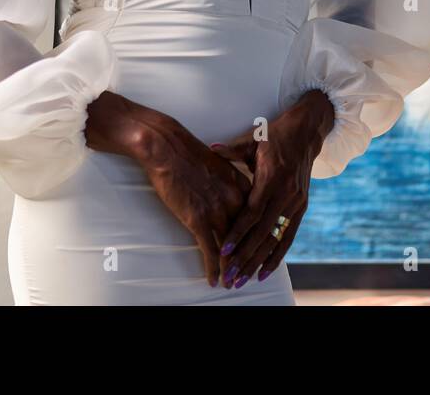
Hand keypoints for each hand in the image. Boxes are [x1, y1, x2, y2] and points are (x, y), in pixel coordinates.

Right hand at [135, 118, 254, 287]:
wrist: (168, 147)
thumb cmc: (189, 151)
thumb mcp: (220, 163)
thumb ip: (230, 179)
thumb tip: (232, 188)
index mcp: (241, 185)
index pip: (257, 218)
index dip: (260, 237)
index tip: (262, 251)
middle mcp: (234, 200)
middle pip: (248, 237)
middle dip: (250, 259)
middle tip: (251, 276)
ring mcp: (217, 211)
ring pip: (231, 248)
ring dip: (233, 269)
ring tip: (235, 283)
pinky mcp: (197, 219)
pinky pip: (209, 251)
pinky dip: (212, 268)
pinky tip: (213, 280)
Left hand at [209, 92, 332, 288]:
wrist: (307, 132)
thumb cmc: (275, 135)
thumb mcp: (253, 139)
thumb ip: (232, 150)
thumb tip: (210, 150)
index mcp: (273, 177)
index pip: (252, 212)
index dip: (237, 233)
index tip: (222, 250)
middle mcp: (287, 193)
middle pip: (263, 232)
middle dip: (245, 256)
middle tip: (230, 276)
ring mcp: (296, 202)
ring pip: (276, 239)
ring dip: (259, 261)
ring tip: (244, 279)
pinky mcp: (301, 207)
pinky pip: (288, 237)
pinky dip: (276, 256)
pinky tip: (265, 271)